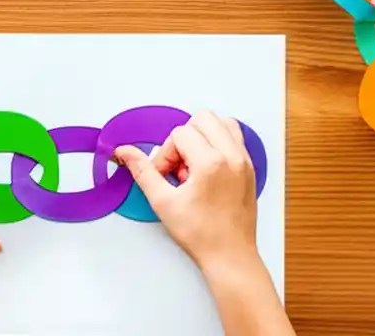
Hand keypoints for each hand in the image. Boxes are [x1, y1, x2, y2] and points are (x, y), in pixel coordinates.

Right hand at [115, 111, 292, 334]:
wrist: (230, 256)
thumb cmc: (201, 235)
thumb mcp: (163, 202)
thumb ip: (142, 171)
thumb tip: (124, 152)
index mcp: (212, 163)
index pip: (180, 134)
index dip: (165, 153)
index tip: (165, 176)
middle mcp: (233, 156)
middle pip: (202, 119)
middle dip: (184, 139)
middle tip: (179, 167)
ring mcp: (244, 161)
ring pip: (222, 123)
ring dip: (203, 136)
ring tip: (194, 164)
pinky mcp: (249, 168)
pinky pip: (234, 138)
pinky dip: (217, 144)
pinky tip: (206, 169)